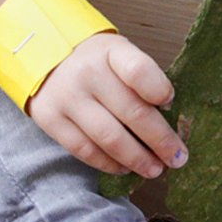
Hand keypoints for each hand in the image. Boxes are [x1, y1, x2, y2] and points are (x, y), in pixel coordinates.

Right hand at [28, 32, 185, 177]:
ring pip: (109, 137)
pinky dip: (109, 164)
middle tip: (177, 157)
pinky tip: (125, 168)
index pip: (139, 71)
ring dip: (137, 159)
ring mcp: (67, 97)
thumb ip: (142, 79)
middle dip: (160, 140)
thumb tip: (169, 117)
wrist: (43, 55)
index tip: (172, 104)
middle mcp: (88, 73)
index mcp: (111, 51)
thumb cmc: (96, 61)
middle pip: (132, 112)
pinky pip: (84, 150)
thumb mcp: (119, 54)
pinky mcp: (50, 119)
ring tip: (155, 169)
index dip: (159, 90)